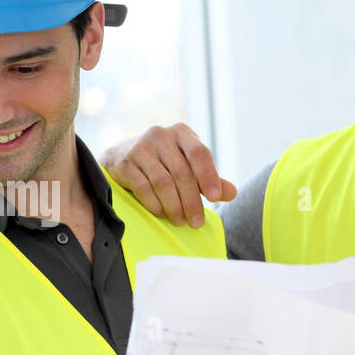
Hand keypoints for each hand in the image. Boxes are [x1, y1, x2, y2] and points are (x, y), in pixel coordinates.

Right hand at [100, 123, 236, 227]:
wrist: (122, 155)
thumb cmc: (163, 161)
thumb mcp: (187, 165)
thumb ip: (209, 179)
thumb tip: (232, 193)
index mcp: (182, 133)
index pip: (199, 153)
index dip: (208, 176)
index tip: (215, 198)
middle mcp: (161, 136)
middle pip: (181, 172)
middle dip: (191, 201)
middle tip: (196, 222)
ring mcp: (141, 148)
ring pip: (163, 182)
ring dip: (174, 206)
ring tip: (180, 221)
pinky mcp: (126, 163)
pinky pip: (143, 188)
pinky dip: (155, 205)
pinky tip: (162, 214)